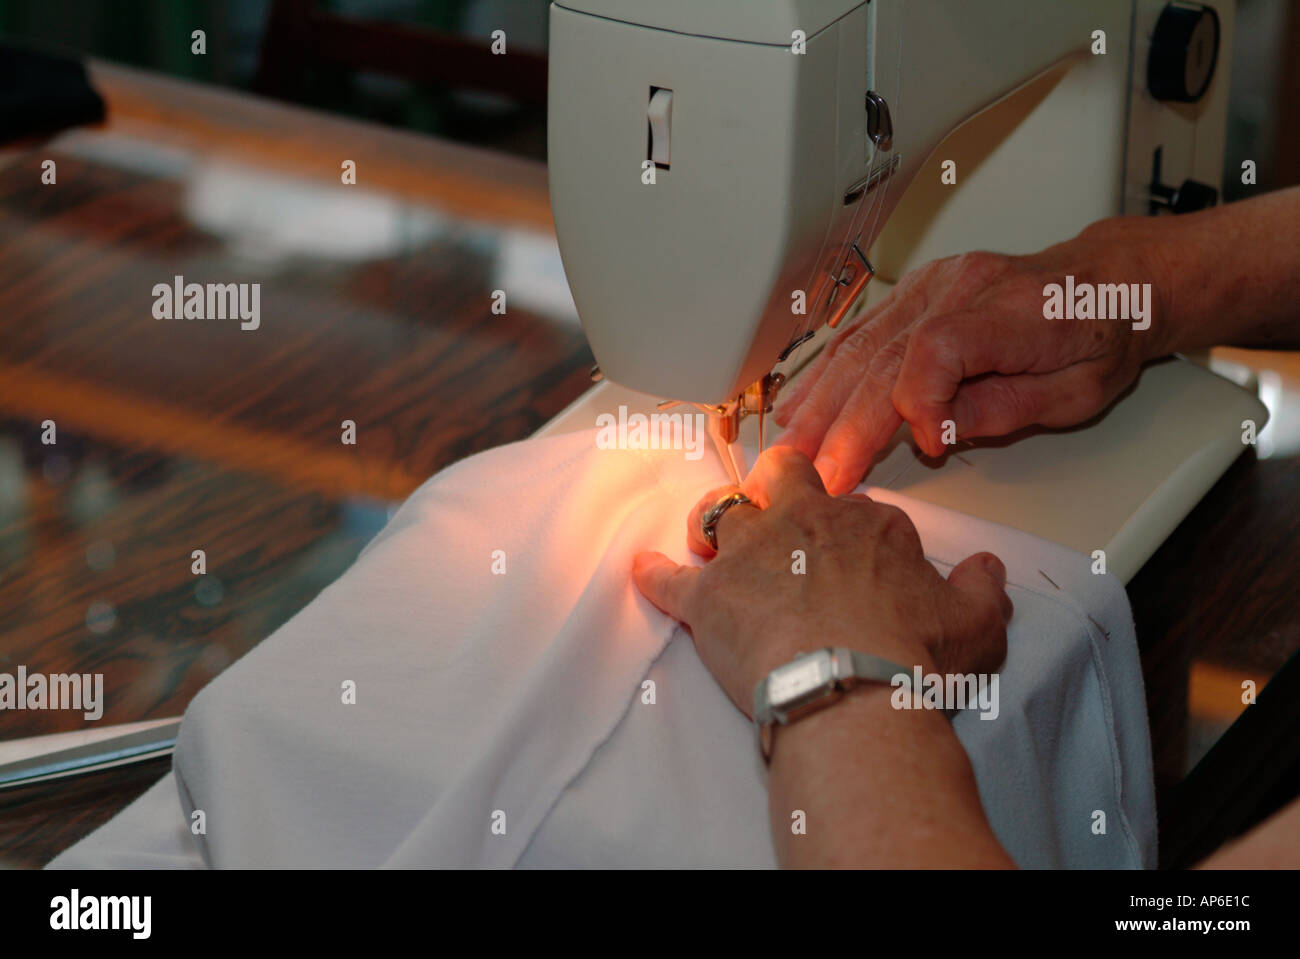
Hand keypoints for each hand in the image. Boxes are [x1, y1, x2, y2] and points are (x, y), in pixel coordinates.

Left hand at [632, 447, 1012, 715]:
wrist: (851, 689)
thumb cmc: (911, 657)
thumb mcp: (975, 623)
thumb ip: (982, 589)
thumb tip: (988, 569)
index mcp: (864, 524)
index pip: (854, 505)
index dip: (850, 525)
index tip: (851, 547)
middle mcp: (801, 524)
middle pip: (778, 475)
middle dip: (773, 481)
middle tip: (772, 499)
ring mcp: (748, 558)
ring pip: (716, 514)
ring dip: (711, 525)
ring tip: (709, 540)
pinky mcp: (706, 599)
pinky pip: (666, 578)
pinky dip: (652, 574)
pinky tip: (642, 570)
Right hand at [774, 219, 1171, 493]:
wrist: (1110, 284)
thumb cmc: (1101, 337)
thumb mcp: (1076, 392)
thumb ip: (1003, 409)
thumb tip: (934, 428)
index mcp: (1016, 312)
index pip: (938, 348)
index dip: (919, 401)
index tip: (926, 442)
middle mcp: (965, 288)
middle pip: (885, 356)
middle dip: (845, 422)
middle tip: (819, 472)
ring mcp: (936, 285)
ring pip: (862, 345)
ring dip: (822, 400)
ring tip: (793, 445)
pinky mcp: (919, 291)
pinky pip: (862, 332)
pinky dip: (829, 370)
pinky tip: (803, 400)